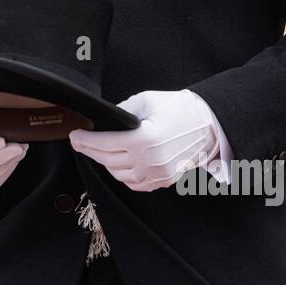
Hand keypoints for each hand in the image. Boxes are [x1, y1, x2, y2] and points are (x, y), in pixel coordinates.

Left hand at [69, 89, 218, 191]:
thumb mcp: (147, 100)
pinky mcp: (164, 180)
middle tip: (79, 143)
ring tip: (98, 151)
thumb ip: (123, 110)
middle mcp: (149, 160)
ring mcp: (157, 173)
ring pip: (119, 174)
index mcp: (144, 138)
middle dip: (90, 150)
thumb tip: (106, 120)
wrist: (210, 124)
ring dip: (105, 163)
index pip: (105, 143)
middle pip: (108, 160)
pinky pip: (135, 183)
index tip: (75, 136)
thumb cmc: (181, 109)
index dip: (86, 141)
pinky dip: (122, 175)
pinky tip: (117, 164)